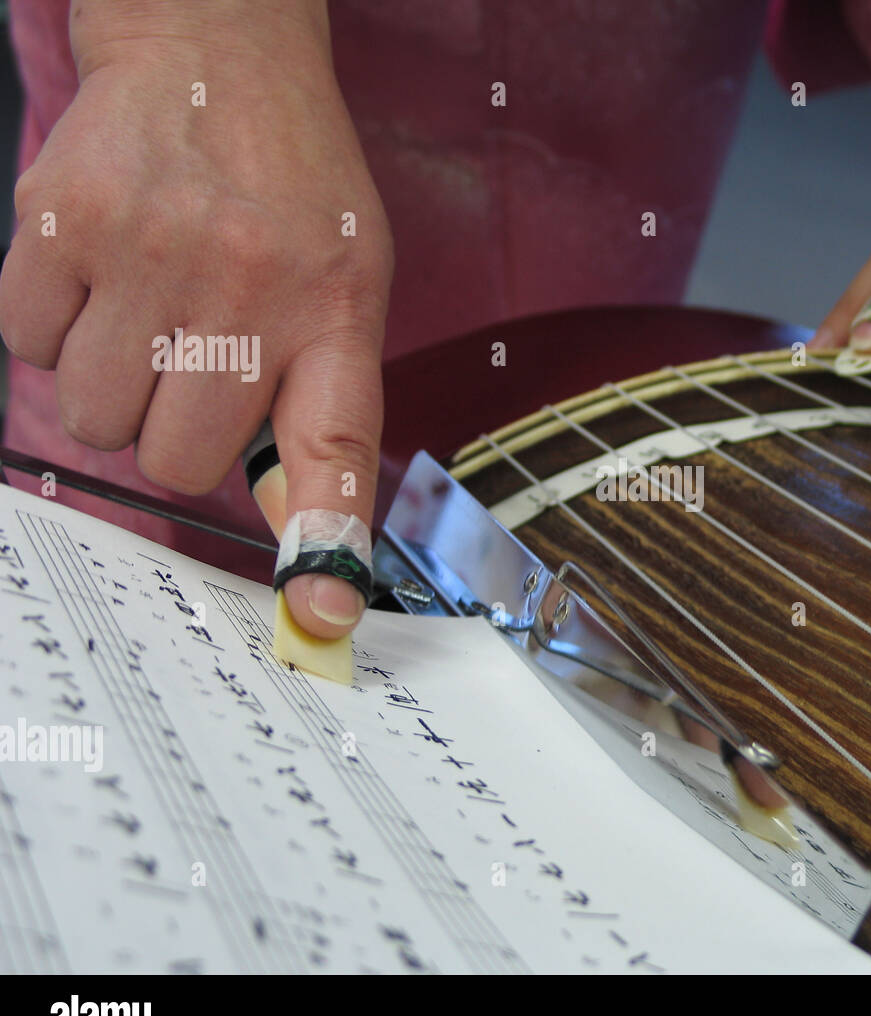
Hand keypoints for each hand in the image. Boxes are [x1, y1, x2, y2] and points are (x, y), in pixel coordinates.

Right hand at [0, 0, 392, 636]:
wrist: (216, 54)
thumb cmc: (292, 191)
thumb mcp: (348, 288)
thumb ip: (323, 401)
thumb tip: (293, 526)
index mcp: (333, 314)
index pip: (336, 450)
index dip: (324, 541)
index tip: (318, 613)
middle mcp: (246, 290)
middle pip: (173, 460)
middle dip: (173, 434)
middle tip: (189, 369)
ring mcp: (147, 254)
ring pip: (94, 415)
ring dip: (111, 385)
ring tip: (146, 312)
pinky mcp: (58, 222)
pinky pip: (23, 346)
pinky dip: (50, 330)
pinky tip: (96, 277)